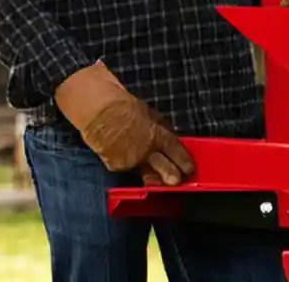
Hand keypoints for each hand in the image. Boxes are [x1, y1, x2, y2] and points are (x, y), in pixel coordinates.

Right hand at [54, 62, 195, 184]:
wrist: (99, 110)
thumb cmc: (123, 107)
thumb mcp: (150, 114)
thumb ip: (161, 129)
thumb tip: (169, 138)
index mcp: (157, 135)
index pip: (175, 151)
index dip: (184, 161)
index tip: (189, 168)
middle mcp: (146, 150)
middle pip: (165, 169)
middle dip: (172, 176)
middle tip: (176, 181)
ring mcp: (131, 160)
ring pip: (144, 172)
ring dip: (149, 172)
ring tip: (147, 167)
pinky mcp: (116, 166)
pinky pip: (127, 168)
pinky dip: (127, 164)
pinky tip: (123, 153)